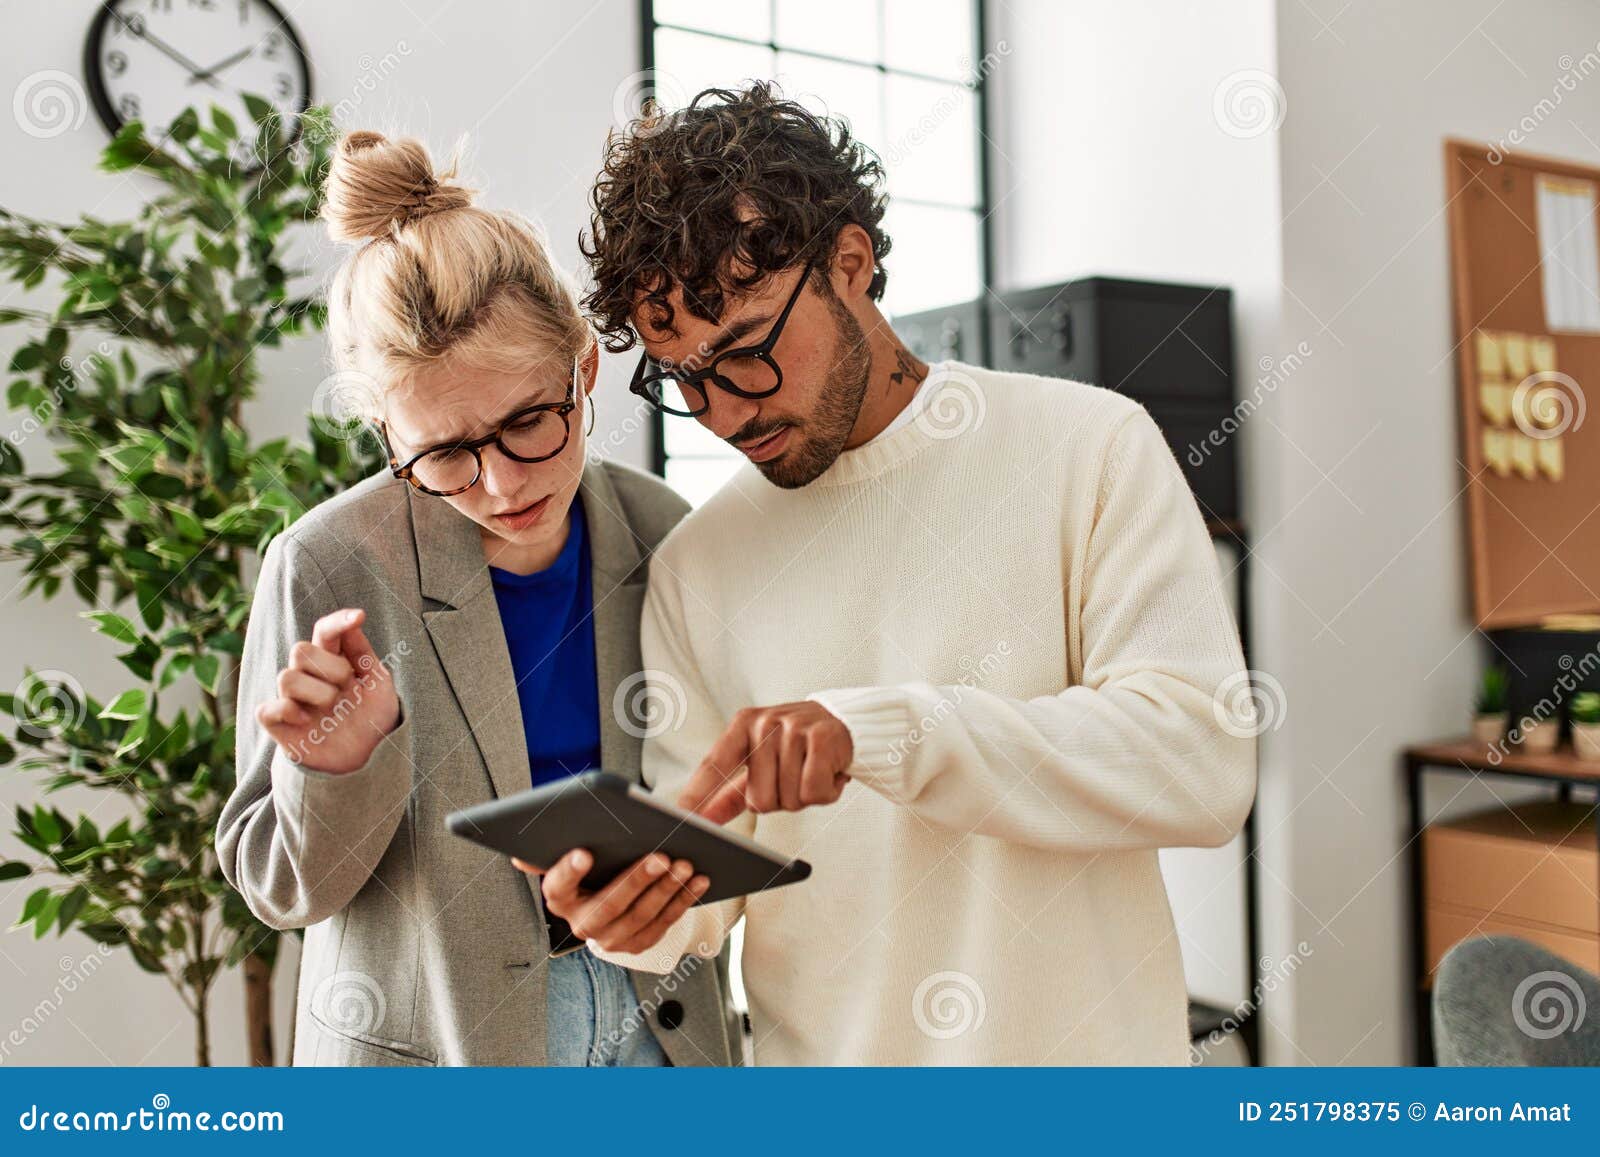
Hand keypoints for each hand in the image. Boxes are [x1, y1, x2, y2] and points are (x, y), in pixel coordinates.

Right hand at [254, 608, 399, 773]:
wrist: (369, 759)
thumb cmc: (373, 717)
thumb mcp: (377, 683)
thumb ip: (362, 651)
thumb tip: (353, 617)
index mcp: (332, 661)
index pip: (325, 632)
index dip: (337, 621)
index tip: (359, 617)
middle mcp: (308, 676)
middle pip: (300, 650)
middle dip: (331, 669)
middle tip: (348, 688)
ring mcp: (292, 699)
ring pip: (286, 677)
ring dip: (317, 692)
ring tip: (334, 708)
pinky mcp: (279, 725)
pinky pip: (267, 709)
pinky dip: (289, 711)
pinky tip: (309, 722)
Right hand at [516, 850, 707, 954]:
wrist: (608, 906)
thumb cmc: (591, 872)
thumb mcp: (570, 861)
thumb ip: (551, 853)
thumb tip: (520, 856)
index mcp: (560, 899)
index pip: (558, 886)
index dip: (569, 871)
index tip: (584, 852)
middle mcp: (583, 924)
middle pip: (609, 904)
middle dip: (637, 880)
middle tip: (660, 855)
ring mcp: (611, 939)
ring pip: (641, 916)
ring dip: (666, 890)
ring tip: (684, 864)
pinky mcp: (638, 945)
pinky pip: (663, 924)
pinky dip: (683, 901)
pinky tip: (699, 879)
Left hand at [677, 701, 852, 823]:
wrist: (843, 722)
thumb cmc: (794, 747)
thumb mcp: (758, 762)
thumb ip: (728, 793)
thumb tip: (703, 819)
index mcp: (742, 726)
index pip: (714, 765)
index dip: (696, 794)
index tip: (680, 817)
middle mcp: (764, 723)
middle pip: (761, 800)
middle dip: (780, 801)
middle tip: (794, 777)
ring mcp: (794, 729)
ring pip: (790, 799)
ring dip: (805, 797)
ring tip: (812, 772)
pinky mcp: (822, 738)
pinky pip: (814, 792)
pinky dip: (825, 793)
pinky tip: (829, 773)